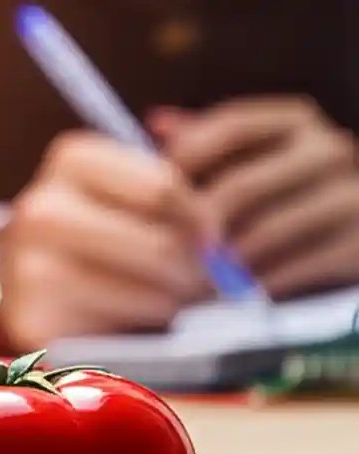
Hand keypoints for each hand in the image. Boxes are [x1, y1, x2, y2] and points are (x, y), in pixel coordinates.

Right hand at [0, 131, 212, 349]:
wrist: (18, 273)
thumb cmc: (93, 228)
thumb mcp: (125, 189)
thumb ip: (175, 196)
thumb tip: (221, 249)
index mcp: (72, 161)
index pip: (165, 188)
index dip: (202, 219)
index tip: (212, 238)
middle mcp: (40, 210)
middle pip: (161, 248)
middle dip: (198, 273)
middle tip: (208, 285)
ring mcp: (29, 270)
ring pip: (150, 298)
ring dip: (178, 308)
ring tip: (176, 305)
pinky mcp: (34, 324)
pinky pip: (122, 337)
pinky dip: (143, 338)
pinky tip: (139, 326)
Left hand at [152, 97, 358, 297]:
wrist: (344, 239)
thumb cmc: (275, 197)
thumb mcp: (244, 162)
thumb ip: (202, 142)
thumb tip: (157, 122)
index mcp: (294, 122)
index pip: (231, 127)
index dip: (185, 161)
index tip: (152, 196)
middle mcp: (328, 148)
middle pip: (242, 184)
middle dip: (197, 225)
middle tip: (167, 252)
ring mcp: (352, 193)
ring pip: (269, 229)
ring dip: (225, 260)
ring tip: (195, 278)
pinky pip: (299, 265)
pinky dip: (260, 283)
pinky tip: (237, 293)